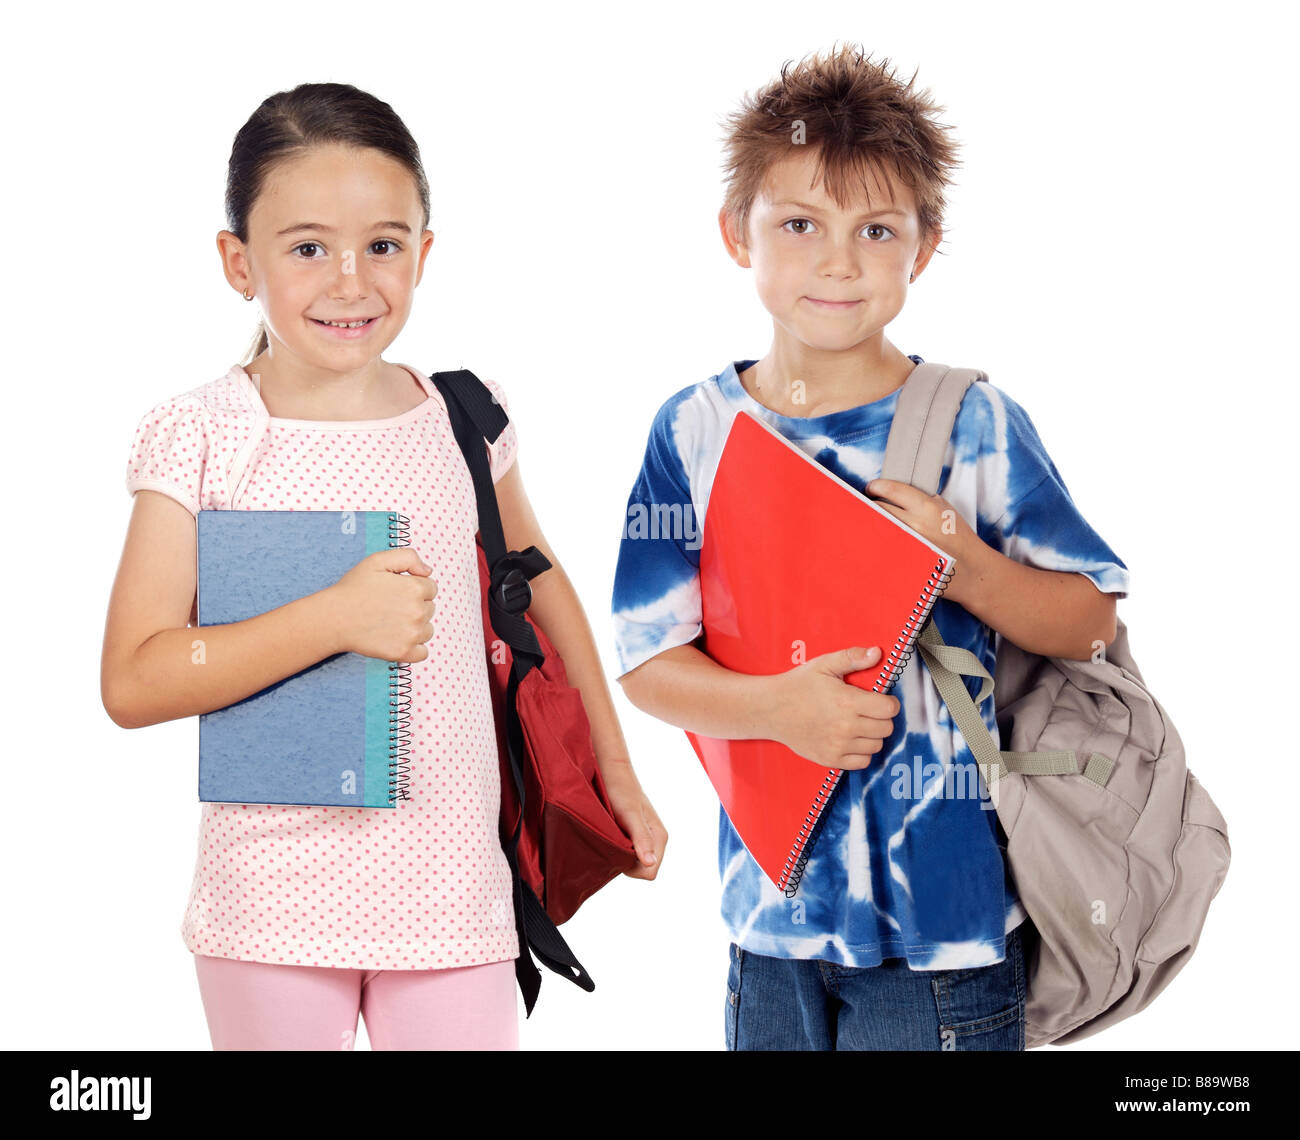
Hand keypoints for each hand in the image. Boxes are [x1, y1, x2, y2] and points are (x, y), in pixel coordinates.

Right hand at [326, 548, 437, 661]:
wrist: (334, 618)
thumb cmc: (353, 588)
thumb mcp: (378, 561)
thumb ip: (408, 557)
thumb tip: (428, 571)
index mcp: (415, 588)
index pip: (431, 588)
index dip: (414, 588)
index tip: (397, 591)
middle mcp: (417, 612)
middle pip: (430, 609)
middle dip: (416, 606)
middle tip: (391, 606)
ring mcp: (411, 635)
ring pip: (428, 630)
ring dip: (416, 627)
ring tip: (392, 622)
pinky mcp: (403, 653)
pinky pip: (423, 653)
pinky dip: (415, 648)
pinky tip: (399, 639)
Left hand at [598, 759, 667, 880]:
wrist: (610, 770)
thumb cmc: (621, 790)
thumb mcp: (630, 814)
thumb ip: (641, 838)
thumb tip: (650, 863)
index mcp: (659, 837)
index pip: (649, 872)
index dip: (631, 868)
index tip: (616, 849)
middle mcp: (654, 840)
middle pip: (640, 869)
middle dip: (624, 862)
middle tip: (610, 840)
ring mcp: (643, 838)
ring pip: (632, 862)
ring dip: (618, 854)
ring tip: (609, 834)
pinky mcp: (632, 834)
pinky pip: (625, 852)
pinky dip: (614, 847)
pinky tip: (608, 833)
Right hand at [767, 646, 899, 770]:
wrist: (770, 709)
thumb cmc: (798, 685)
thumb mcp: (824, 665)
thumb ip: (852, 658)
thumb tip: (877, 653)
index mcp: (848, 702)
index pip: (890, 709)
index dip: (889, 702)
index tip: (880, 699)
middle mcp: (846, 727)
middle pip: (886, 728)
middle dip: (882, 718)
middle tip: (868, 711)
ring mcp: (838, 746)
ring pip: (877, 745)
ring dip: (873, 735)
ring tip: (858, 724)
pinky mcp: (830, 759)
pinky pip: (862, 762)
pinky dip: (861, 752)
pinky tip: (851, 739)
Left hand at [866, 478, 982, 606]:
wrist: (972, 569)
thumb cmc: (960, 538)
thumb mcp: (946, 510)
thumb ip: (923, 499)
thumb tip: (897, 494)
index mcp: (927, 508)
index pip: (892, 490)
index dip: (876, 486)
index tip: (871, 487)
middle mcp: (915, 525)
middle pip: (878, 508)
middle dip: (870, 505)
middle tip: (868, 505)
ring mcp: (907, 545)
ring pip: (876, 528)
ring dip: (872, 523)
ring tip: (874, 523)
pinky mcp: (902, 561)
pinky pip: (882, 547)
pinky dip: (878, 542)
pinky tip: (880, 541)